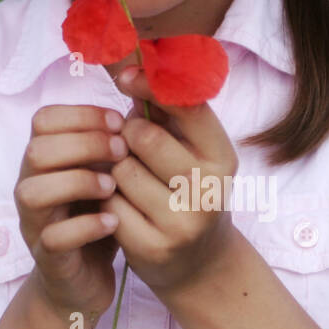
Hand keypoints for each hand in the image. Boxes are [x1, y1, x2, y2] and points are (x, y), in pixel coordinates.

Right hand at [14, 104, 132, 321]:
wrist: (83, 280)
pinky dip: (85, 227)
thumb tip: (141, 100)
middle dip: (83, 144)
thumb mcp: (103, 172)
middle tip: (121, 151)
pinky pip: (53, 238)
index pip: (43, 119)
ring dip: (78, 182)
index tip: (119, 121)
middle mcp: (30, 186)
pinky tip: (113, 222)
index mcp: (43, 159)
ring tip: (113, 187)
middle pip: (36, 150)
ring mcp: (35, 222)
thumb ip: (110, 142)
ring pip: (33, 191)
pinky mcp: (47, 257)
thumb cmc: (96, 216)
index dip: (81, 115)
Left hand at [103, 66, 239, 294]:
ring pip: (121, 170)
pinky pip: (109, 204)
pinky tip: (120, 208)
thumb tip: (130, 63)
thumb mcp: (191, 151)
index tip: (125, 78)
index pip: (187, 105)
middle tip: (128, 145)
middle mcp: (209, 190)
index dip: (151, 84)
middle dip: (126, 135)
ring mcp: (183, 222)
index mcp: (222, 157)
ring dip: (113, 169)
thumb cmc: (185, 191)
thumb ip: (167, 112)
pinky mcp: (154, 248)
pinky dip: (106, 200)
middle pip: (144, 136)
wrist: (199, 266)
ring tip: (127, 180)